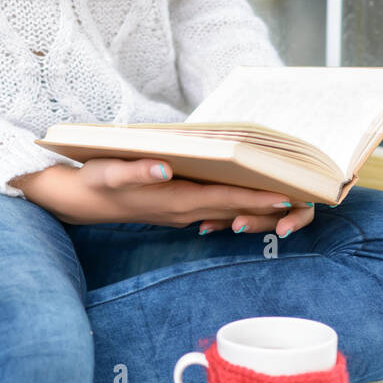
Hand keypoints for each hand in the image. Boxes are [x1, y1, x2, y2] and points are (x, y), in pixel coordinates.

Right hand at [9, 158, 315, 235]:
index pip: (224, 199)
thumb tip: (164, 169)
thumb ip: (136, 170)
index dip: (256, 198)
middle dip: (268, 205)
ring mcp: (180, 213)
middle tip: (305, 198)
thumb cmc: (95, 180)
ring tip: (289, 199)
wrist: (78, 201)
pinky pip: (214, 212)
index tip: (286, 195)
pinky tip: (250, 202)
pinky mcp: (176, 210)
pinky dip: (236, 208)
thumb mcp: (109, 171)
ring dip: (256, 208)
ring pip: (227, 213)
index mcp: (174, 199)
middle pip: (234, 209)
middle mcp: (183, 210)